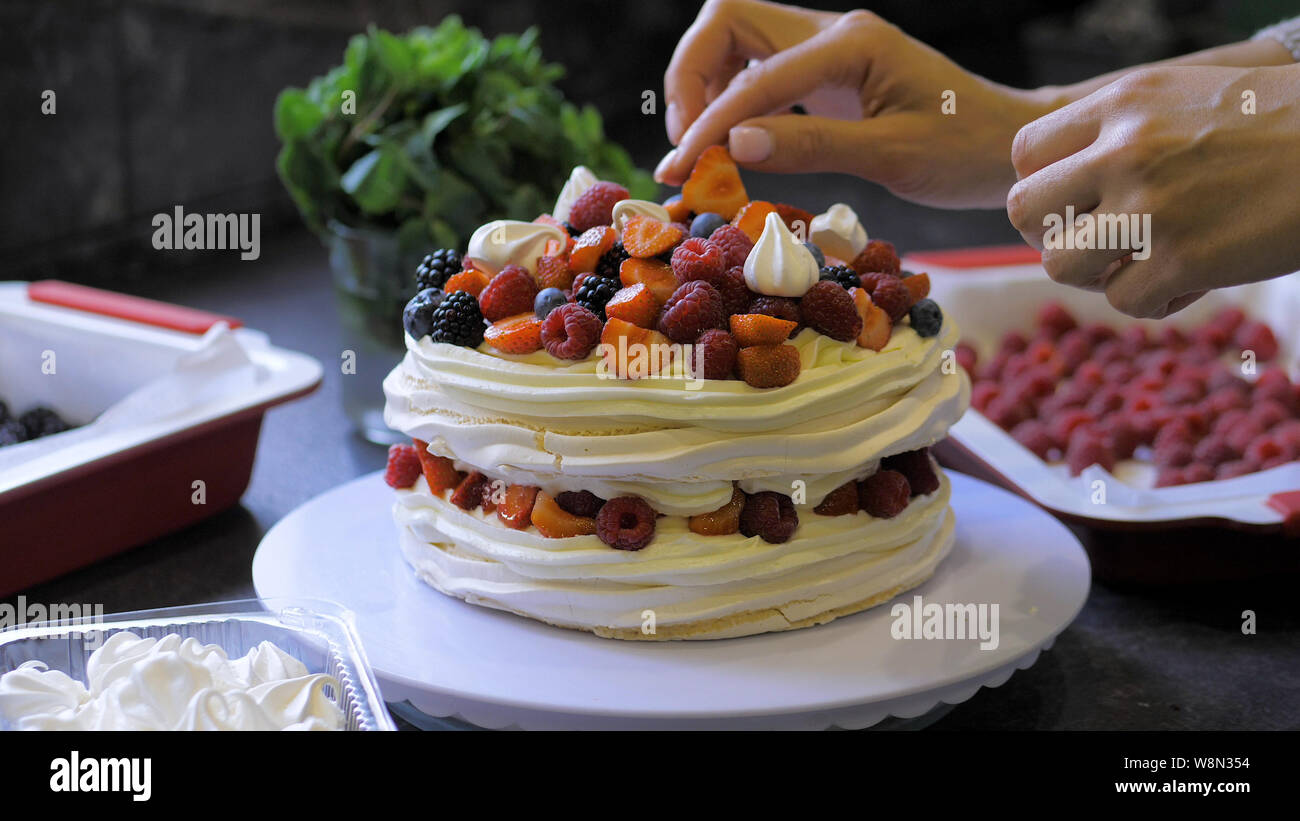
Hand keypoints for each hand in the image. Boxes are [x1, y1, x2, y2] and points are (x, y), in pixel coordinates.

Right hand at [656, 0, 1052, 207]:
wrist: (1005, 144)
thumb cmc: (963, 151)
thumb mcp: (892, 156)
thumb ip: (812, 146)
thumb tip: (734, 145)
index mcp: (851, 44)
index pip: (754, 75)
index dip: (710, 121)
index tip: (682, 168)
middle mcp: (831, 33)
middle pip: (727, 22)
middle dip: (691, 76)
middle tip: (687, 143)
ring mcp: (827, 50)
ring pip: (736, 41)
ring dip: (705, 85)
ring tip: (700, 145)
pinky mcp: (826, 74)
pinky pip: (758, 71)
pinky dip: (731, 100)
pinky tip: (732, 142)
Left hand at [1008, 65, 1299, 317]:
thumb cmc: (1277, 124)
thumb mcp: (1186, 96)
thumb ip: (1122, 127)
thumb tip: (1066, 176)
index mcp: (1124, 104)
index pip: (1026, 154)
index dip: (1041, 186)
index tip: (1074, 200)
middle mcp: (1125, 151)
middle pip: (1023, 211)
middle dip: (1050, 234)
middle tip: (1094, 241)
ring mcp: (1150, 207)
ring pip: (1059, 264)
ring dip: (1094, 274)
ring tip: (1139, 262)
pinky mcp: (1181, 260)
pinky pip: (1124, 301)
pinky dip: (1154, 300)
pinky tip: (1189, 279)